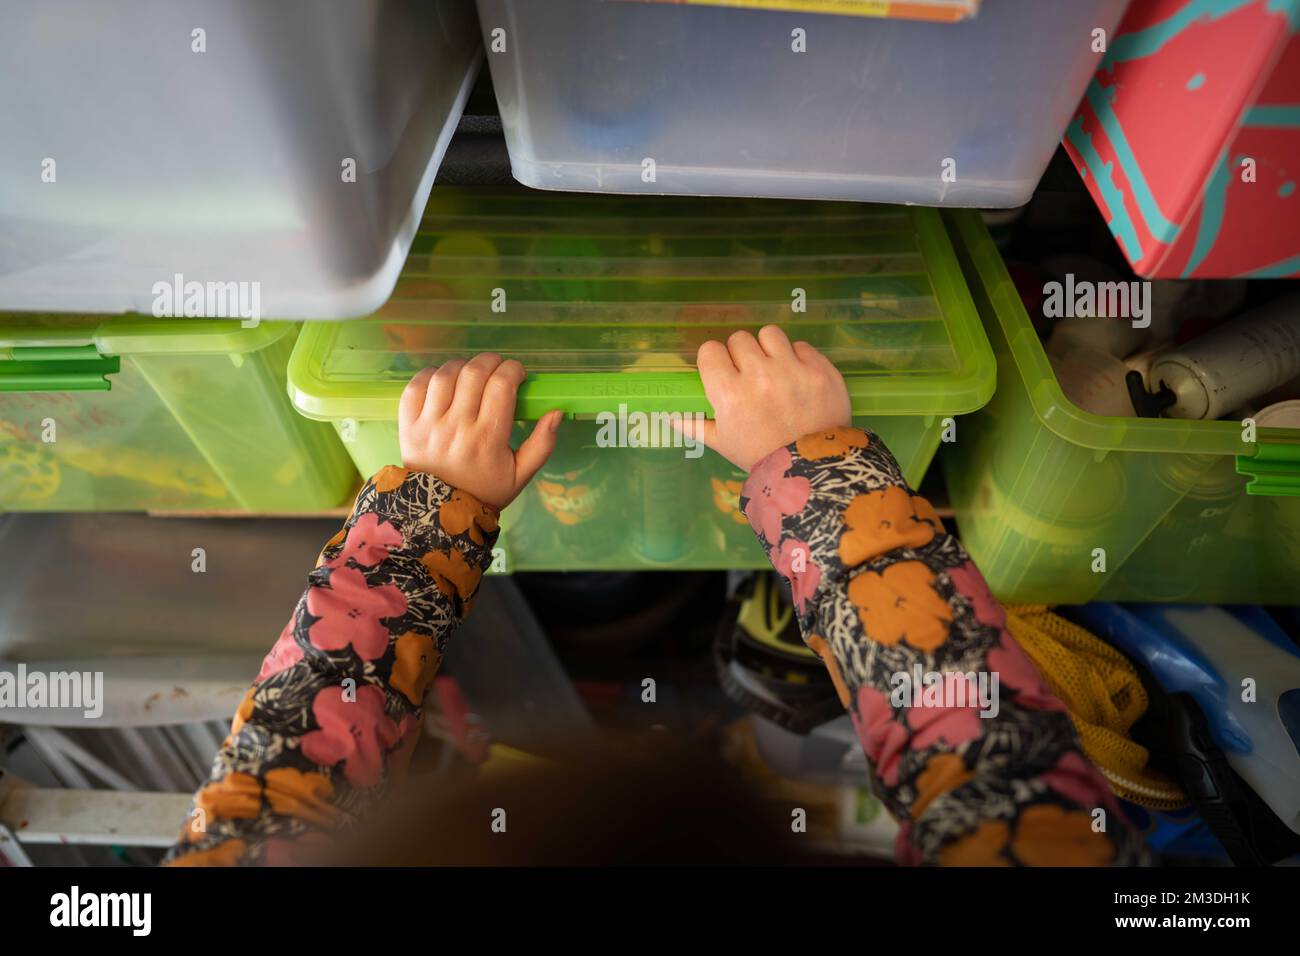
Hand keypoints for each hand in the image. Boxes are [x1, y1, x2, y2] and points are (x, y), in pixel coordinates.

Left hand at [399, 354, 561, 509]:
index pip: (501, 386)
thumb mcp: (520, 475)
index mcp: (487, 439)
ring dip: (462, 365)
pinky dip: (430, 374)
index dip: (512, 370)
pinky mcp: (408, 424)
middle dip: (491, 361)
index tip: (517, 374)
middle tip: (497, 368)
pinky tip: (443, 379)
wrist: (440, 511)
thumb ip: (542, 444)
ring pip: (445, 375)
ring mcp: (429, 424)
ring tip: (471, 373)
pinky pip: (415, 386)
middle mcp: (457, 427)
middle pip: (474, 373)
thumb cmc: (484, 490)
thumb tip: (556, 412)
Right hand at [685, 326, 850, 470]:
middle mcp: (760, 376)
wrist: (812, 469)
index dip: (714, 359)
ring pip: (770, 334)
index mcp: (730, 394)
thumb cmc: (761, 457)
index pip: (710, 350)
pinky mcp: (820, 370)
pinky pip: (802, 346)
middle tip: (749, 373)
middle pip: (739, 339)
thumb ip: (695, 425)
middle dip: (741, 354)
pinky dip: (798, 358)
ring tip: (774, 367)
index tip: (723, 369)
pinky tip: (798, 377)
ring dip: (769, 348)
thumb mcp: (724, 444)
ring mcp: (793, 371)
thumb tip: (670, 415)